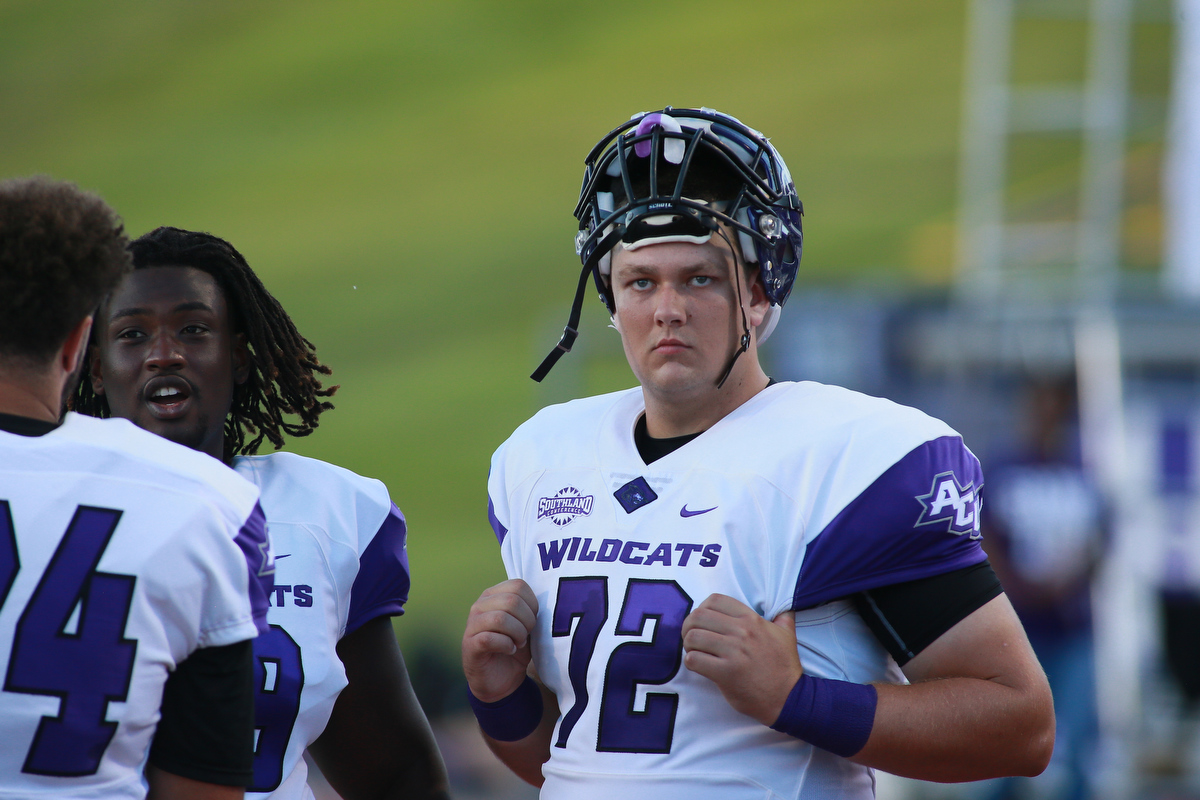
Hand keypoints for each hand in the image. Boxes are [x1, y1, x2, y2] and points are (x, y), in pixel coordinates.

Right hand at [462, 579, 538, 702]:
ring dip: (517, 634)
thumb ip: (531, 610)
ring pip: (500, 618)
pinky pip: (490, 638)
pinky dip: (506, 646)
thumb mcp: (526, 625)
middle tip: (526, 635)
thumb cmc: (514, 647)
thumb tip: (548, 602)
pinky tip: (510, 650)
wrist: (500, 680)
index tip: (533, 621)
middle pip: (512, 601)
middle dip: (527, 621)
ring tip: (518, 643)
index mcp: (494, 595)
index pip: (518, 585)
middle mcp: (480, 605)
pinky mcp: (470, 644)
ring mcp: (472, 624)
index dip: (532, 604)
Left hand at [681, 593, 801, 724]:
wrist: (788, 698)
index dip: (702, 608)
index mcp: (752, 619)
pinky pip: (694, 660)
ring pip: (693, 637)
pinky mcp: (725, 673)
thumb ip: (783, 617)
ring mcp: (733, 652)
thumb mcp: (787, 634)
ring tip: (694, 651)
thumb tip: (784, 607)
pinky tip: (698, 665)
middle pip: (698, 616)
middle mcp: (741, 632)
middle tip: (692, 637)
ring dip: (688, 645)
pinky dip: (691, 662)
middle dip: (688, 626)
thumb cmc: (785, 666)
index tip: (703, 621)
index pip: (715, 600)